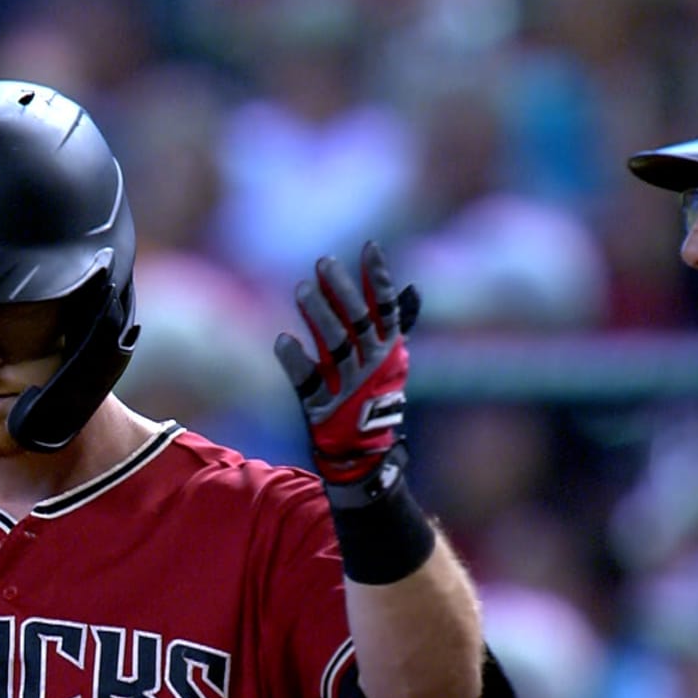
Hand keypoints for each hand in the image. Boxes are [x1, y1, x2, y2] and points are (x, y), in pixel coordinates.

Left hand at [274, 241, 419, 487]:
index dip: (378, 277)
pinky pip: (309, 380)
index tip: (369, 247)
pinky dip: (296, 360)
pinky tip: (283, 339)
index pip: (386, 307)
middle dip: (342, 290)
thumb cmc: (374, 395)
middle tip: (323, 262)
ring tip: (302, 289)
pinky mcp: (323, 405)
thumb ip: (398, 323)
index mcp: (388, 351)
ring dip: (318, 315)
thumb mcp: (391, 359)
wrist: (364, 449)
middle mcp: (371, 365)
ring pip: (335, 345)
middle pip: (357, 321)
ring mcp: (348, 385)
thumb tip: (415, 288)